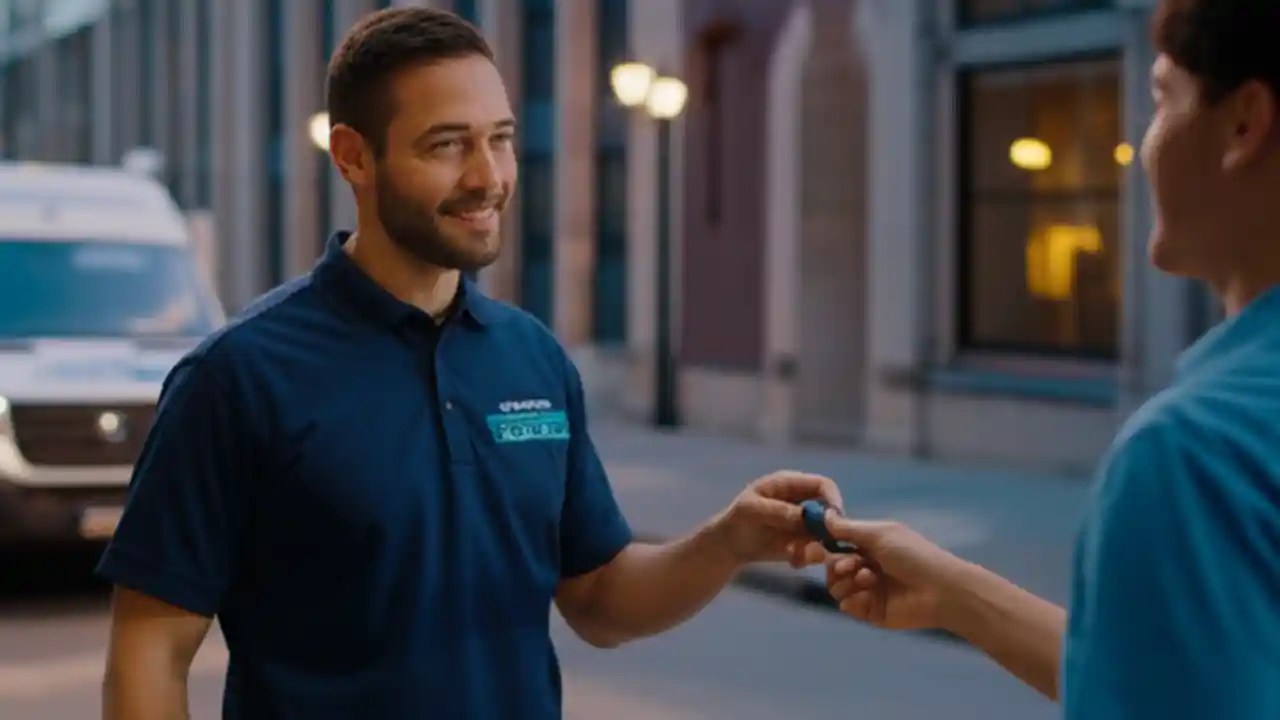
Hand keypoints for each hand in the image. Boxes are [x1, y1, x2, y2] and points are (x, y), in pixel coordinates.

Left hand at [710, 471, 841, 564]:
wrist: (730, 545)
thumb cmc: (737, 519)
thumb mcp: (751, 510)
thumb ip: (778, 510)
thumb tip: (806, 515)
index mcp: (791, 484)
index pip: (823, 484)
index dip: (833, 498)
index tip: (835, 518)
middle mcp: (804, 501)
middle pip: (831, 509)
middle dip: (829, 529)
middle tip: (818, 544)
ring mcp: (806, 522)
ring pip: (827, 533)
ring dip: (817, 547)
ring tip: (796, 555)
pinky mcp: (805, 542)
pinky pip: (818, 550)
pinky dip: (809, 557)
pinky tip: (793, 561)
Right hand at [823, 517, 969, 630]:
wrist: (939, 590)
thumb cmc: (912, 555)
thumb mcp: (879, 534)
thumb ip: (848, 528)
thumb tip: (824, 514)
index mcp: (870, 546)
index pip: (837, 545)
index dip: (826, 546)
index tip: (818, 546)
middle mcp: (866, 567)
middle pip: (832, 568)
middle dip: (837, 566)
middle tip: (853, 566)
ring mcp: (868, 591)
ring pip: (836, 588)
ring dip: (847, 582)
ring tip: (868, 580)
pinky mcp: (871, 612)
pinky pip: (847, 606)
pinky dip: (853, 600)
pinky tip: (868, 596)